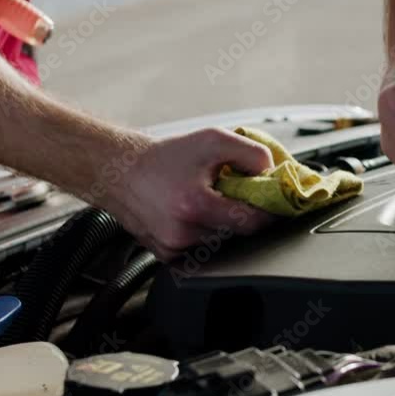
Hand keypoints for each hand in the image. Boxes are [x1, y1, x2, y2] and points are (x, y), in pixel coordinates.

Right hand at [106, 128, 276, 259]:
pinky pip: (200, 251)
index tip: (274, 202)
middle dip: (243, 216)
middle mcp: (182, 232)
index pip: (251, 222)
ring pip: (220, 245)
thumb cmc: (164, 156)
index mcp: (195, 205)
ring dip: (223, 226)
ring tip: (211, 202)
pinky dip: (205, 234)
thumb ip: (250, 154)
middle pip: (237, 235)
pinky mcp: (166, 256)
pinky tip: (194, 215)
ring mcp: (173, 248)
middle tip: (240, 197)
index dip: (268, 212)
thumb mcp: (212, 140)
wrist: (120, 172)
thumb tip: (272, 173)